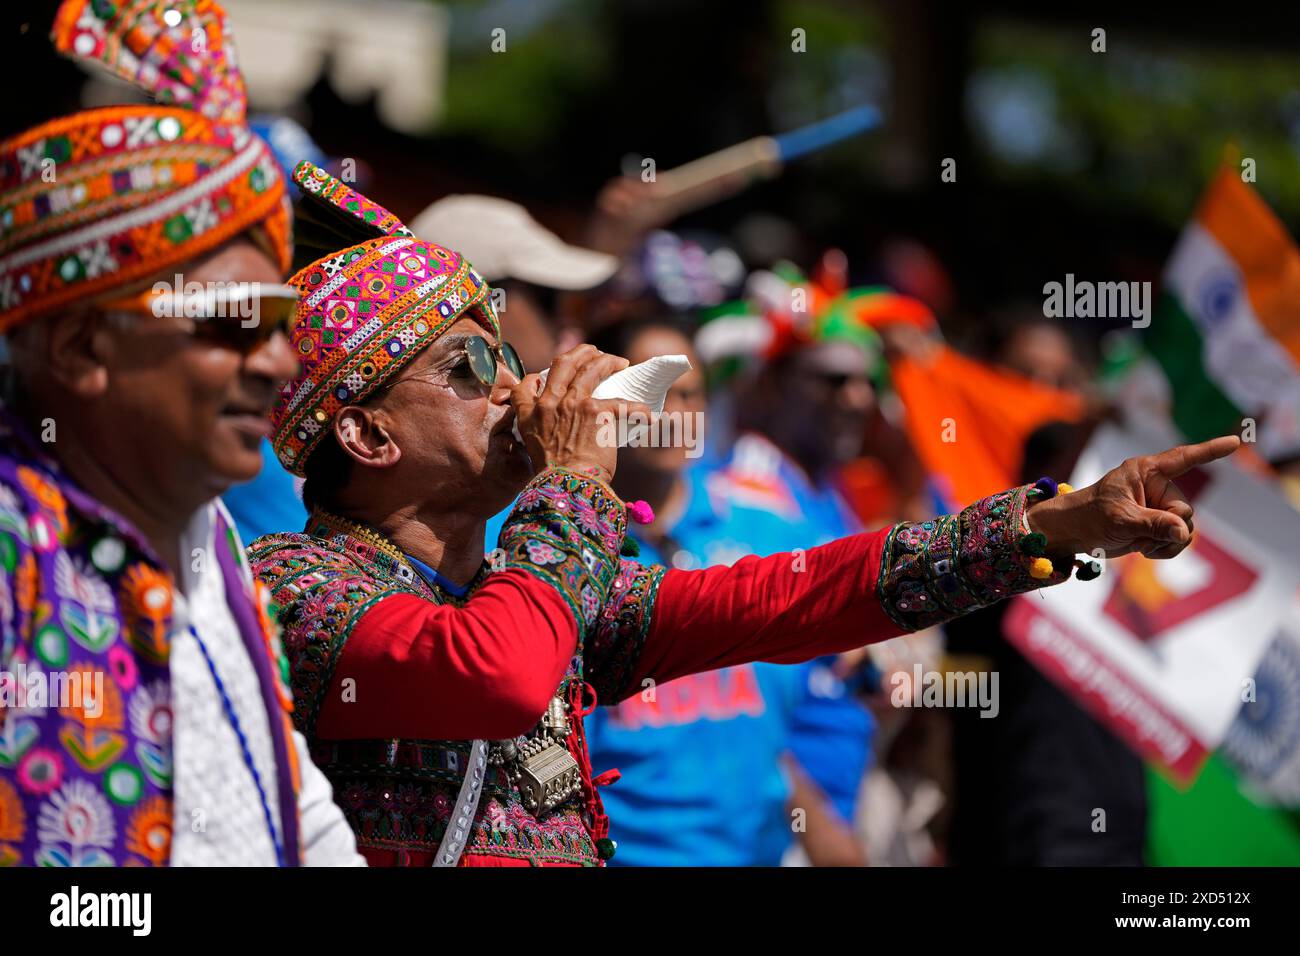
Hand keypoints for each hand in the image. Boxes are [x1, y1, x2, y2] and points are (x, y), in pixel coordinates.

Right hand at [509, 344, 650, 483]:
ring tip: (621, 363)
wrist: (567, 488)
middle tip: (595, 353)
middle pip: (563, 363)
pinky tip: (648, 415)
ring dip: (608, 361)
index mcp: (530, 415)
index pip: (525, 386)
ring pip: (592, 368)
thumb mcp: (535, 451)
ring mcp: (573, 403)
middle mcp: (549, 403)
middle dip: (581, 352)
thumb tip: (564, 436)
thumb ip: (543, 434)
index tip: (544, 379)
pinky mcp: (597, 411)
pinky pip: (623, 404)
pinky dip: (638, 409)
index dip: (534, 378)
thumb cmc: (556, 477)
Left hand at [1025, 435, 1240, 559]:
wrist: (1074, 534)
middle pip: (1185, 510)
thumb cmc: (1090, 516)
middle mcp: (1156, 486)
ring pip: (1185, 528)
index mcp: (1145, 472)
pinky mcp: (1158, 525)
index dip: (1210, 451)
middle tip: (1141, 538)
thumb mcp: (1121, 520)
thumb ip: (1154, 525)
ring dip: (1167, 543)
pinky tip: (1144, 551)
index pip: (1183, 459)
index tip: (1235, 443)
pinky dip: (1166, 549)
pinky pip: (1178, 539)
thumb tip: (1184, 533)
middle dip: (1169, 528)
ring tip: (1140, 546)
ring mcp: (1159, 507)